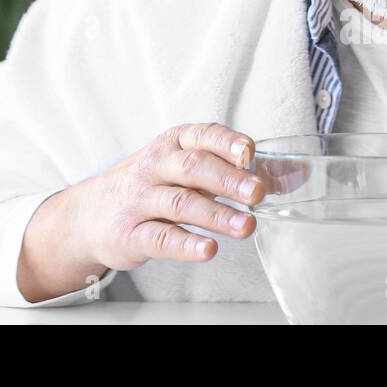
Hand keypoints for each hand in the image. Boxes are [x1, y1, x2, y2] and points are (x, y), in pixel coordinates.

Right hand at [16, 122, 263, 301]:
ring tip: (247, 226)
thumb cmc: (153, 185)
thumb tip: (297, 174)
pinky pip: (159, 238)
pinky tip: (208, 249)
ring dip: (216, 215)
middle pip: (193, 168)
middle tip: (258, 192)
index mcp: (174, 144)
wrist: (90, 214)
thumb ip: (242, 171)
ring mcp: (140, 201)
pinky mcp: (130, 234)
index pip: (202, 136)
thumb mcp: (191, 169)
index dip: (227, 143)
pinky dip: (185, 245)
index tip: (251, 152)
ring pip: (179, 204)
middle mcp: (155, 167)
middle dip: (228, 179)